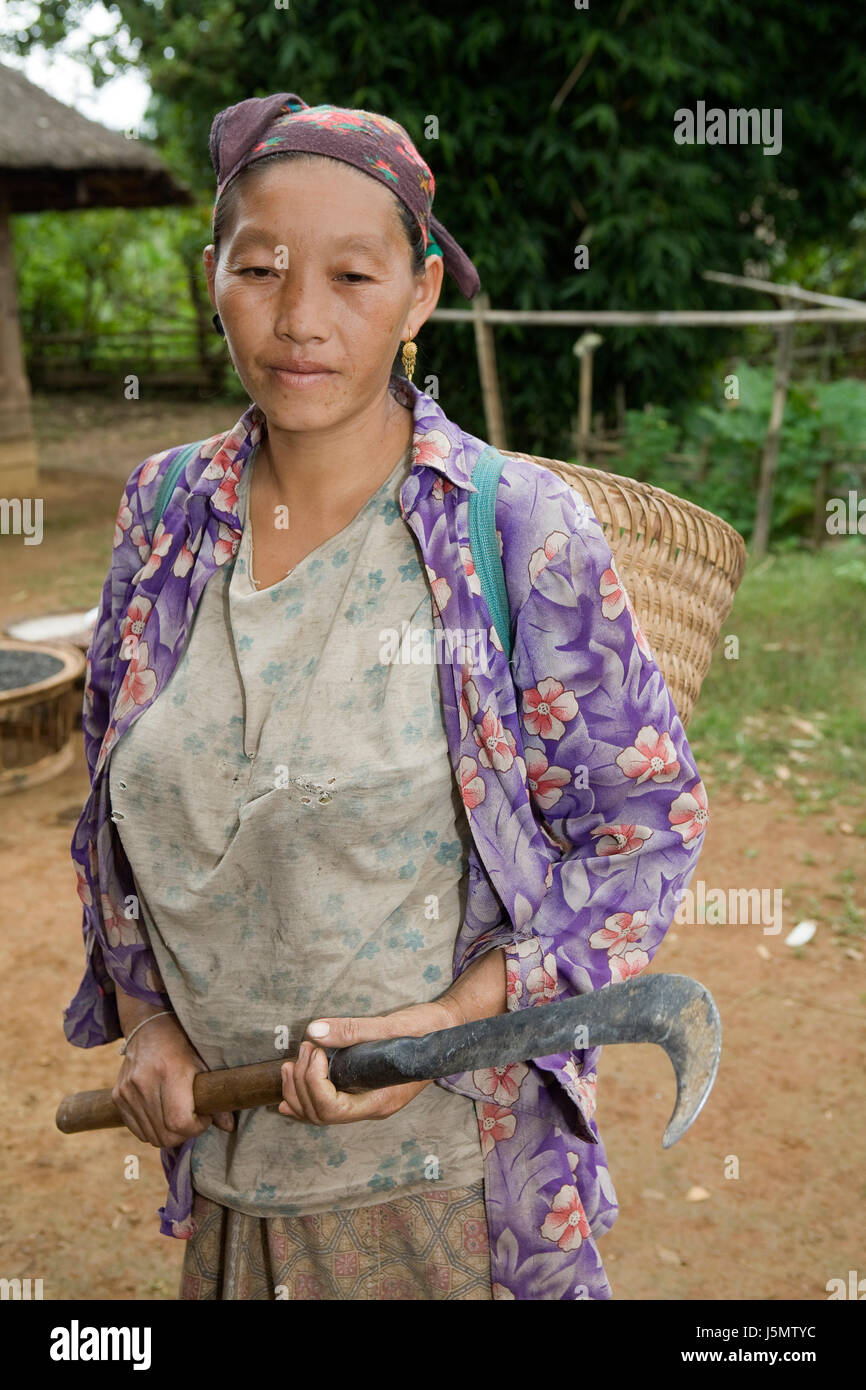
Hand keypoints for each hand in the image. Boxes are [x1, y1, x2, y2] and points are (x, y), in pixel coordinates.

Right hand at [112, 1012, 235, 1147]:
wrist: (149, 1028)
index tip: (204, 1117)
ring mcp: (127, 1091)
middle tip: (194, 1120)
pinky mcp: (118, 1097)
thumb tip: (230, 1127)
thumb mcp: (203, 1064)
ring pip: (151, 1137)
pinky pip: (137, 1130)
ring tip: (180, 1117)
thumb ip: (216, 1095)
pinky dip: (153, 1131)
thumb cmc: (182, 1044)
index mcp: (169, 1072)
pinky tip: (163, 1115)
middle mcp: (144, 1083)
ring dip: (169, 1134)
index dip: (196, 1128)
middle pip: (165, 1135)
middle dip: (185, 1135)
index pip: (179, 1122)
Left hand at [279, 997, 462, 1125]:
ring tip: (292, 1062)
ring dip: (298, 1090)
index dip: (314, 1081)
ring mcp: (367, 1103)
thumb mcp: (392, 1026)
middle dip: (301, 1082)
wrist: (448, 1032)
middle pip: (320, 1114)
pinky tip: (288, 1094)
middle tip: (304, 1048)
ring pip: (319, 1114)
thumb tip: (314, 1031)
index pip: (333, 1108)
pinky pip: (326, 1108)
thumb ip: (353, 1030)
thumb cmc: (428, 1030)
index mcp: (381, 1098)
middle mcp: (372, 1107)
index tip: (317, 1050)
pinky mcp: (363, 1092)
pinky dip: (303, 1099)